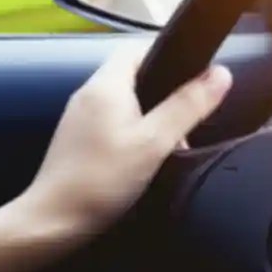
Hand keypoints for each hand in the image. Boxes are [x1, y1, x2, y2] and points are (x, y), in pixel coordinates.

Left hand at [13, 44, 231, 239]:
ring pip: (125, 101)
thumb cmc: (100, 181)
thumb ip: (188, 106)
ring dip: (150, 118)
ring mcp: (79, 118)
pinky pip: (112, 122)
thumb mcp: (154, 142)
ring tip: (168, 146)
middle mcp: (88, 94)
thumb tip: (221, 74)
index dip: (170, 56)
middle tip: (186, 121)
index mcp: (105, 85)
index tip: (195, 77)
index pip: (139, 48)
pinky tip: (143, 160)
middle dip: (165, 94)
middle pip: (134, 75)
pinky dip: (133, 133)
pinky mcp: (77, 140)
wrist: (51, 223)